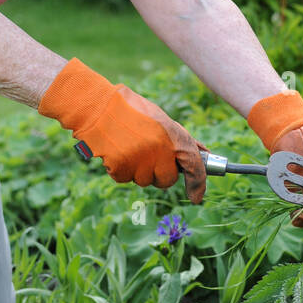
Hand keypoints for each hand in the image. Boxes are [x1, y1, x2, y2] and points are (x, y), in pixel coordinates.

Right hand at [37, 57, 207, 203]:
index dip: (198, 184)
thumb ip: (182, 139)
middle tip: (149, 157)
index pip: (194, 166)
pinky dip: (121, 169)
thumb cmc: (131, 110)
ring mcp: (139, 161)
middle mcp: (159, 151)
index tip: (196, 197)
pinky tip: (117, 150)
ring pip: (144, 181)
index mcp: (173, 136)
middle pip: (167, 180)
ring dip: (138, 170)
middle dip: (159, 173)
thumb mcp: (161, 119)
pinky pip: (125, 178)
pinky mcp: (120, 168)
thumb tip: (204, 153)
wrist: (97, 106)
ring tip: (129, 146)